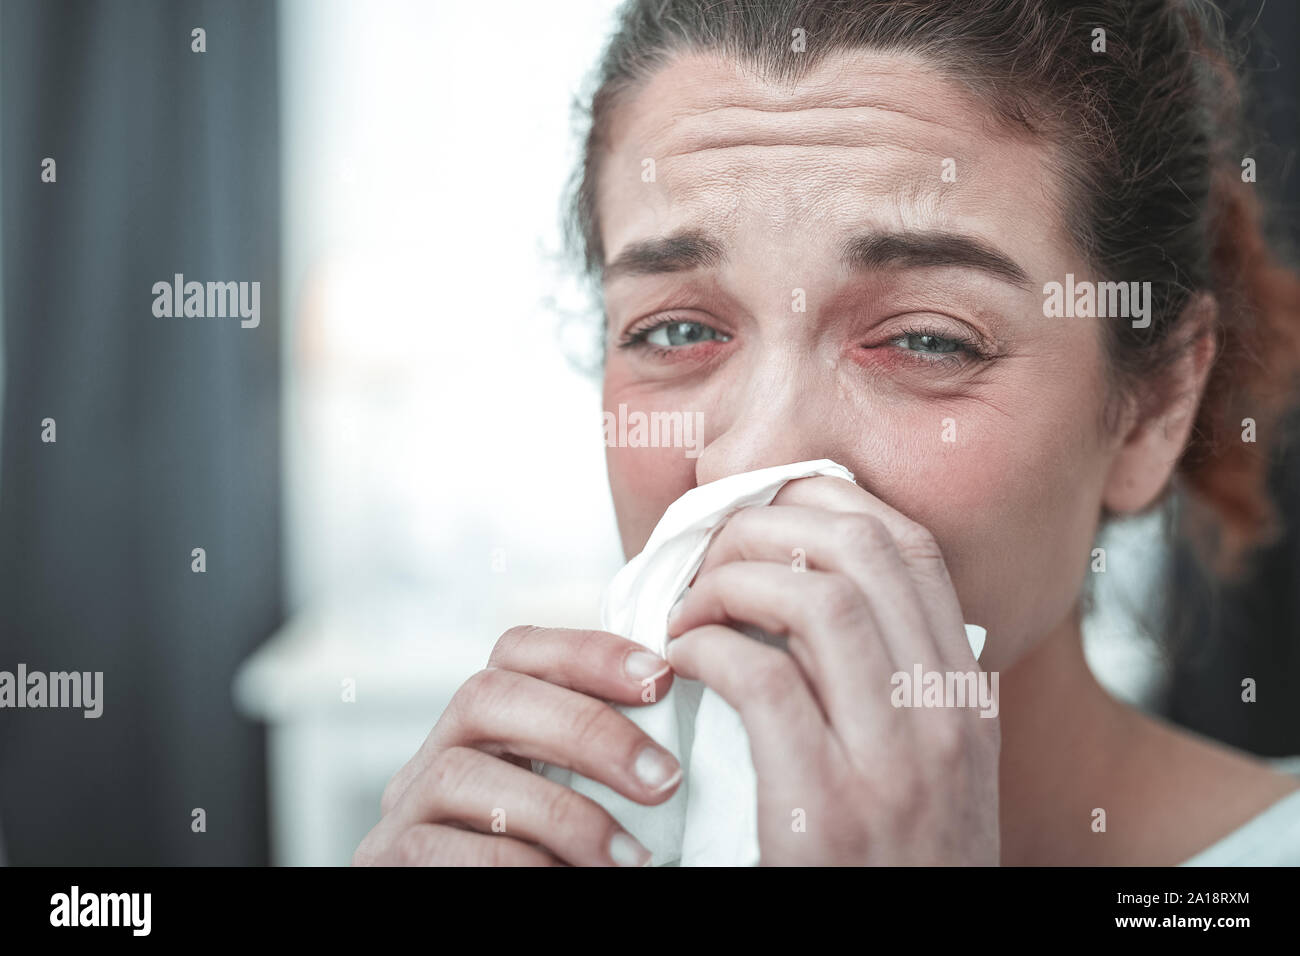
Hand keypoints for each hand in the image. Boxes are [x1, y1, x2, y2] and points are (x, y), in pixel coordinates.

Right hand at [352, 625, 679, 865]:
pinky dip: (518, 864)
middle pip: (486, 695)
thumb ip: (595, 764)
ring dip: (562, 812)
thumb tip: (673, 736)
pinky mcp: (390, 860)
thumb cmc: (553, 863)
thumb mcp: (571, 801)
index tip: (658, 677)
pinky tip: (570, 882)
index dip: (587, 651)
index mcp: (481, 728)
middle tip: (663, 779)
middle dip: (584, 728)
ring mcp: (404, 808)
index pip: (516, 651)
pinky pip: (443, 848)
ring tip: (631, 858)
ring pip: (461, 773)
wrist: (474, 946)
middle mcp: (433, 755)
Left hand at [665, 476, 999, 864]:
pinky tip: (681, 662)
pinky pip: (761, 678)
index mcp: (963, 693)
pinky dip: (707, 648)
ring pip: (816, 598)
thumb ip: (887, 680)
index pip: (910, 546)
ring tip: (687, 608)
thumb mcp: (925, 763)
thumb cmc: (892, 860)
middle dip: (768, 523)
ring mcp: (893, 764)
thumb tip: (803, 587)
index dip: (829, 498)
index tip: (763, 506)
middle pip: (862, 549)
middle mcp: (943, 714)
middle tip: (708, 552)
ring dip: (731, 580)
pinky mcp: (826, 811)